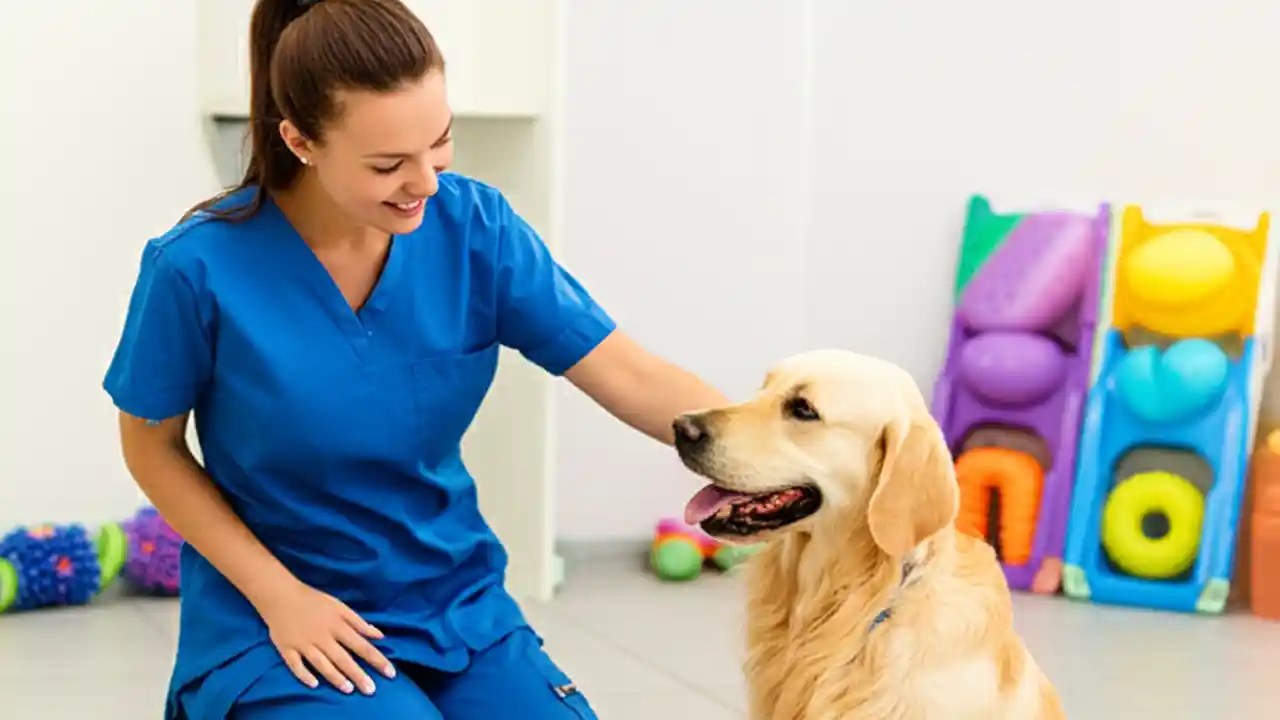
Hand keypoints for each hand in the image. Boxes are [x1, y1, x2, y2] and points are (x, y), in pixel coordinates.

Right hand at [256, 580, 396, 694]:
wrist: (280, 595)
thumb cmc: (313, 600)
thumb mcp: (339, 606)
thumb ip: (359, 622)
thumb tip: (379, 635)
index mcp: (337, 625)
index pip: (361, 645)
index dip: (376, 659)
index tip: (390, 672)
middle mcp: (322, 636)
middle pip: (343, 658)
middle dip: (358, 674)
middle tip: (371, 690)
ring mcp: (303, 644)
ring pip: (321, 664)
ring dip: (335, 677)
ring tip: (348, 689)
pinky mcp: (286, 649)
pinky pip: (295, 665)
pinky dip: (304, 675)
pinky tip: (314, 684)